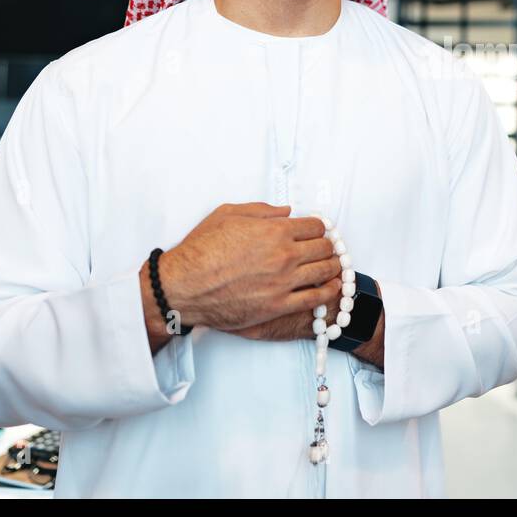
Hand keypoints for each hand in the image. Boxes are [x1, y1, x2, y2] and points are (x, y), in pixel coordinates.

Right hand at [151, 203, 341, 333]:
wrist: (183, 286)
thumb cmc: (201, 250)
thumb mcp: (227, 214)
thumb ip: (262, 210)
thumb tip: (286, 212)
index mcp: (274, 230)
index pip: (315, 226)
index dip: (318, 228)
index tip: (316, 232)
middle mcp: (284, 255)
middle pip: (324, 248)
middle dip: (326, 246)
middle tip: (325, 249)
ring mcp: (283, 282)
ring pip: (325, 271)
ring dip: (332, 267)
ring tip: (331, 266)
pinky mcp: (278, 306)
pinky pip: (315, 298)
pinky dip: (328, 291)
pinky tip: (331, 286)